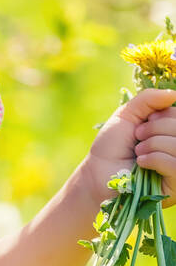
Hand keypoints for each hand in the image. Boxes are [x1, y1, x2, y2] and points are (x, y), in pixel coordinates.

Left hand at [86, 87, 175, 208]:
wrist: (97, 172)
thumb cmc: (112, 145)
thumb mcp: (127, 115)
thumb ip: (148, 100)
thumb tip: (174, 94)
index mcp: (172, 133)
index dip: (161, 116)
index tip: (141, 124)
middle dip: (154, 129)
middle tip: (137, 137)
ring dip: (152, 144)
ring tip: (138, 151)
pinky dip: (155, 159)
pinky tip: (141, 163)